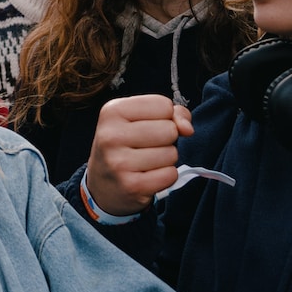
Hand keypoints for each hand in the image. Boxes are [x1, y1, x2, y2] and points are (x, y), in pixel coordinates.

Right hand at [86, 94, 192, 216]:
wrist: (103, 185)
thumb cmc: (126, 146)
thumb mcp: (139, 120)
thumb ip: (171, 114)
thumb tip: (188, 129)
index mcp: (112, 111)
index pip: (163, 105)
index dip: (164, 117)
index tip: (146, 126)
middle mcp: (111, 135)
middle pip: (169, 129)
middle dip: (166, 139)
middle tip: (146, 147)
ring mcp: (119, 163)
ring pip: (171, 153)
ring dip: (166, 159)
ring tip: (146, 162)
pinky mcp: (132, 186)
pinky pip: (170, 175)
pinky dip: (166, 176)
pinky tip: (148, 177)